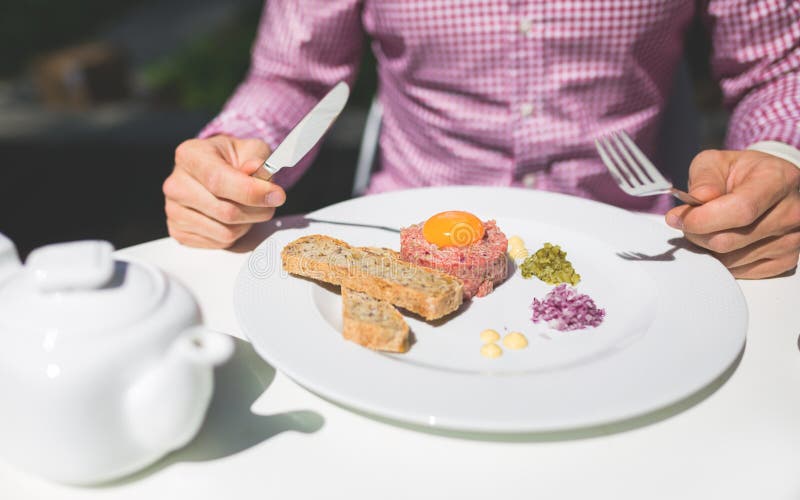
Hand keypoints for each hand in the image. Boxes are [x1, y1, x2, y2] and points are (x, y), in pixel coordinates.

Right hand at [163, 135, 284, 247]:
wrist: (213, 171)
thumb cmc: (232, 160)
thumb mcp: (249, 149)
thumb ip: (257, 157)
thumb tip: (256, 170)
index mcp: (189, 156)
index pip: (218, 180)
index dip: (251, 192)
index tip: (277, 195)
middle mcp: (175, 184)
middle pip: (225, 211)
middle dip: (257, 210)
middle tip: (269, 201)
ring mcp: (173, 210)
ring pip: (225, 232)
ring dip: (247, 223)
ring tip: (248, 207)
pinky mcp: (178, 231)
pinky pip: (218, 243)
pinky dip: (235, 234)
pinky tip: (233, 219)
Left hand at [665, 149, 799, 278]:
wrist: (767, 185)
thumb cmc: (741, 173)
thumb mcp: (716, 162)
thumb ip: (703, 179)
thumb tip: (695, 202)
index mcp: (778, 180)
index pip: (740, 210)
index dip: (703, 219)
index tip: (678, 218)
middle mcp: (791, 212)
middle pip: (730, 240)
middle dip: (697, 234)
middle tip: (686, 222)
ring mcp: (791, 240)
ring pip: (730, 259)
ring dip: (706, 247)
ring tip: (705, 228)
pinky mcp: (785, 261)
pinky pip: (740, 271)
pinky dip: (721, 260)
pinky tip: (719, 240)